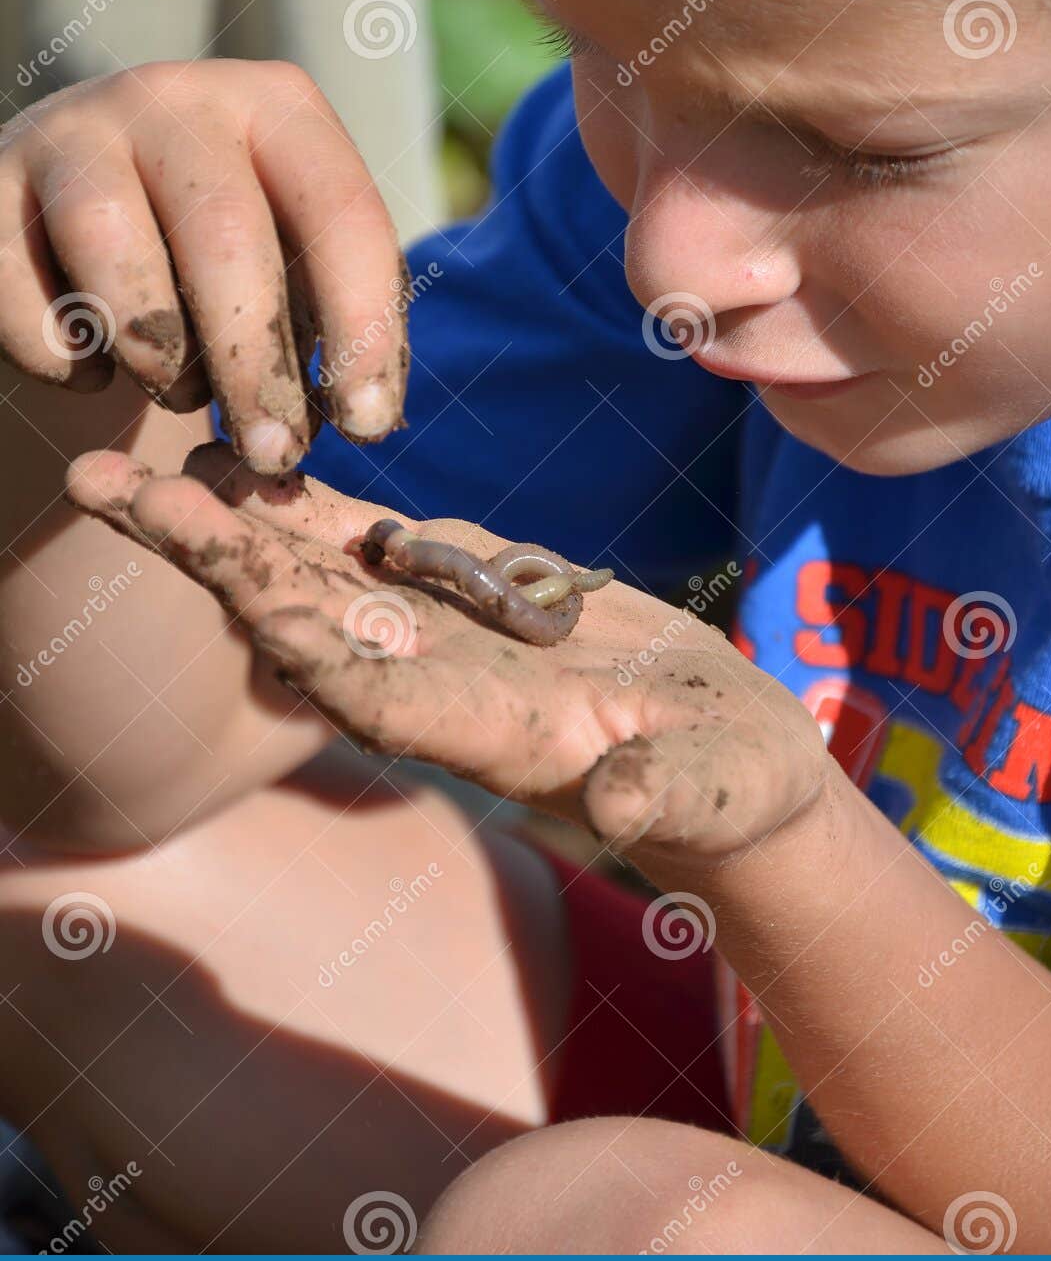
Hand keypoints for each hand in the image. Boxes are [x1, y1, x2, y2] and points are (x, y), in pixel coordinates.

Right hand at [0, 61, 405, 470]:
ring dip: (158, 356)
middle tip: (272, 456)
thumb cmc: (213, 259)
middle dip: (256, 368)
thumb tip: (370, 415)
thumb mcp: (293, 268)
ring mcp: (69, 132)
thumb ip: (338, 325)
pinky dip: (62, 360)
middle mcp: (173, 98)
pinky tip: (93, 372)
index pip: (342, 212)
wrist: (70, 215)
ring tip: (177, 395)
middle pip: (226, 234)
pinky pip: (21, 296)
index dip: (361, 329)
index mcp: (276, 108)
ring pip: (115, 252)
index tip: (367, 428)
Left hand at [67, 443, 830, 867]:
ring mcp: (438, 639)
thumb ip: (666, 794)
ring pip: (318, 573)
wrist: (717, 756)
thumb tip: (621, 806)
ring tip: (142, 461)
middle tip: (111, 494)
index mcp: (492, 736)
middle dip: (213, 561)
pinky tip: (242, 453)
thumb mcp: (713, 792)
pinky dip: (304, 502)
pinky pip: (368, 545)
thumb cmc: (730, 788)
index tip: (228, 590)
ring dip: (229, 522)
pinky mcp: (460, 595)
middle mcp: (436, 686)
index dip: (305, 638)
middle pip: (307, 619)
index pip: (379, 689)